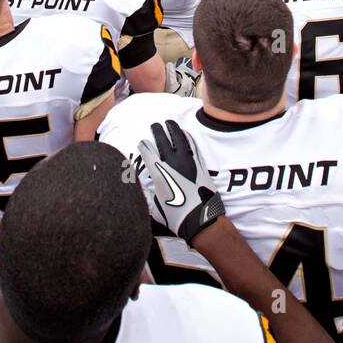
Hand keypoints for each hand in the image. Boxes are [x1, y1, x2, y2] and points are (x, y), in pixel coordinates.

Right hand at [136, 119, 225, 245]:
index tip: (142, 142)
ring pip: (179, 140)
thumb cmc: (176, 217)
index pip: (148, 152)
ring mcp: (187, 163)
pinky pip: (192, 146)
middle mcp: (172, 164)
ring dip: (173, 129)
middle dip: (157, 131)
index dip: (144, 145)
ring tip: (169, 123)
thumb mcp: (155, 207)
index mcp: (158, 173)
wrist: (200, 219)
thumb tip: (143, 190)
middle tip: (154, 125)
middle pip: (162, 141)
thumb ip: (149, 194)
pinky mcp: (199, 165)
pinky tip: (184, 133)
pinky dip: (187, 138)